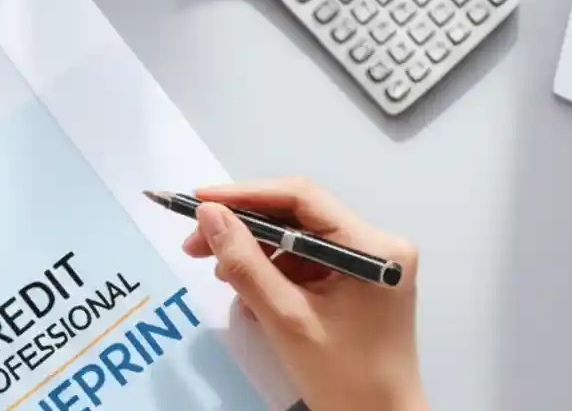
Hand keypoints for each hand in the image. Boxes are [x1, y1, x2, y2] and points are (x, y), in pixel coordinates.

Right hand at [182, 178, 426, 410]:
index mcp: (373, 247)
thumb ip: (245, 262)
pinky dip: (273, 270)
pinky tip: (248, 290)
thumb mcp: (285, 318)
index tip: (199, 200)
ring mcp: (369, 263)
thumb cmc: (342, 377)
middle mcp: (377, 245)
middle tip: (195, 244)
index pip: (302, 197)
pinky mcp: (358, 281)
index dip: (246, 195)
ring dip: (255, 251)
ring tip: (221, 275)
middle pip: (297, 215)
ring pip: (298, 237)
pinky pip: (306, 260)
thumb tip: (208, 214)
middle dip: (244, 227)